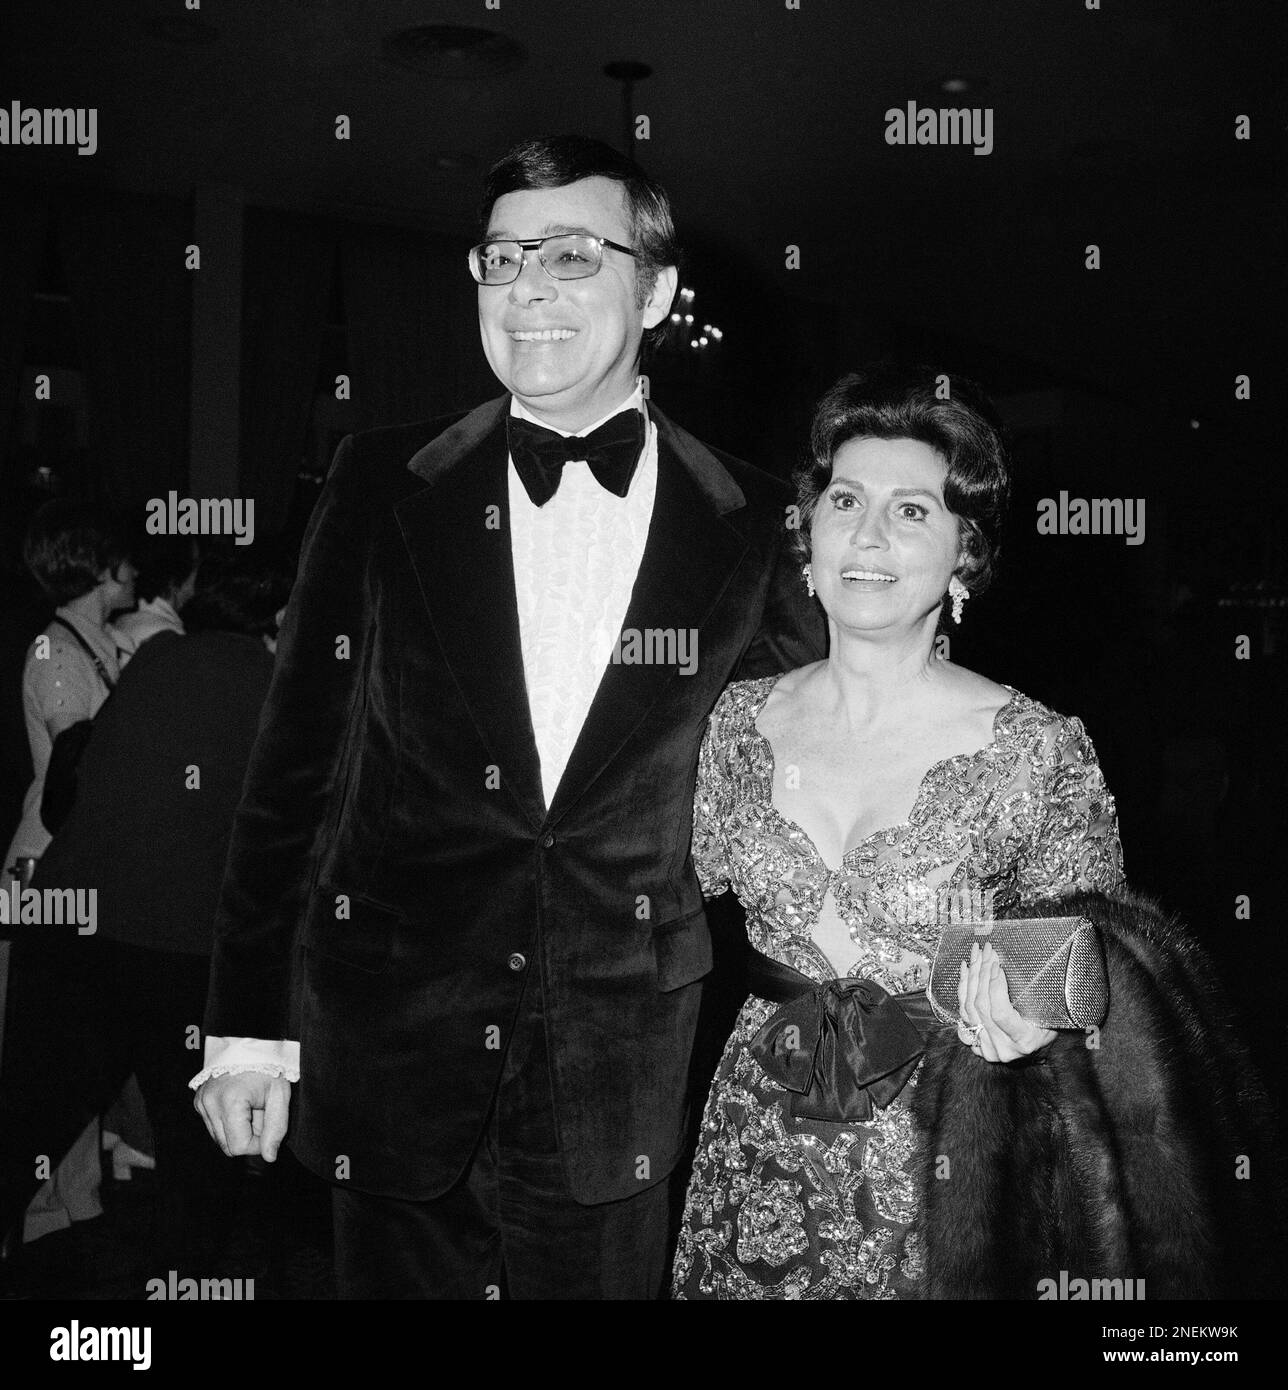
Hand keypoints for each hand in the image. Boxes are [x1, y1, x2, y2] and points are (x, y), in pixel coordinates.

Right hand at [194, 1072, 291, 1160]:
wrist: (251, 1044)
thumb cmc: (268, 1067)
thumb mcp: (280, 1095)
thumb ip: (276, 1128)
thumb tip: (269, 1157)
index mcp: (230, 1102)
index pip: (239, 1147)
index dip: (258, 1143)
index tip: (268, 1124)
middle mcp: (210, 1104)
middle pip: (227, 1146)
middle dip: (247, 1136)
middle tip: (260, 1113)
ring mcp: (202, 1102)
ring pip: (219, 1138)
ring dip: (237, 1129)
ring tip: (250, 1107)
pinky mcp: (199, 1101)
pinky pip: (213, 1126)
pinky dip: (228, 1121)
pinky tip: (239, 1104)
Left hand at [956, 940, 1056, 1062]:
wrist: (1035, 1046)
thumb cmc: (1048, 1025)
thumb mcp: (1049, 1013)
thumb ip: (1036, 997)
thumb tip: (1026, 964)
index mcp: (1024, 1041)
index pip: (1000, 1013)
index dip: (995, 987)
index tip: (996, 965)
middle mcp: (1002, 1048)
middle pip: (982, 1006)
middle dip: (982, 973)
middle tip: (986, 951)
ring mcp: (986, 1047)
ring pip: (969, 1007)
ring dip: (971, 976)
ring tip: (976, 954)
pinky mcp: (975, 1043)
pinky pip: (962, 1012)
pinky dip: (962, 989)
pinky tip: (966, 969)